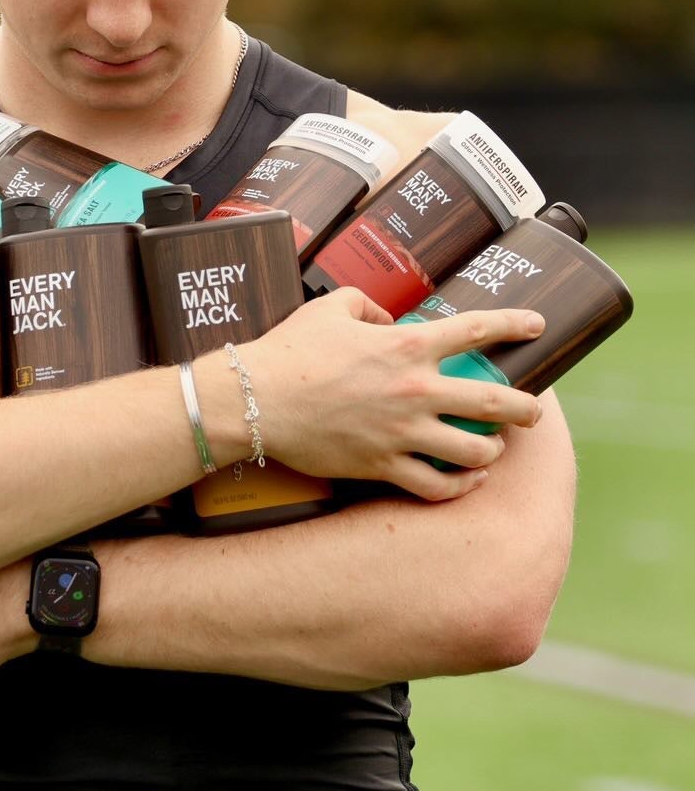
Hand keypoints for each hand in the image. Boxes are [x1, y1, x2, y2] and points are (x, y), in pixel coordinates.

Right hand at [237, 289, 546, 500]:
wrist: (253, 401)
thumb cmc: (288, 351)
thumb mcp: (329, 310)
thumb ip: (367, 304)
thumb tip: (387, 315)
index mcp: (406, 346)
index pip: (478, 330)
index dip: (515, 324)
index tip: (538, 325)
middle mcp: (415, 391)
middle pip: (495, 402)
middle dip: (526, 409)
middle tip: (534, 412)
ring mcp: (402, 432)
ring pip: (474, 452)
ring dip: (494, 451)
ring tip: (495, 449)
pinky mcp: (382, 465)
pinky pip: (437, 486)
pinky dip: (460, 486)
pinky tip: (467, 480)